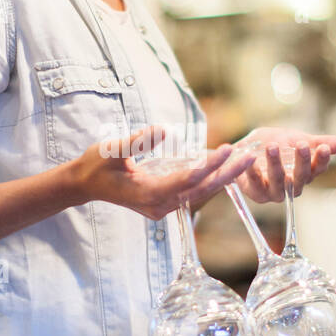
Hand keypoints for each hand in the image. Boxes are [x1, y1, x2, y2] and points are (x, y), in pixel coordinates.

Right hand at [70, 124, 256, 220]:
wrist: (84, 184)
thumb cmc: (96, 164)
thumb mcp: (112, 149)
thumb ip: (137, 140)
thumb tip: (163, 129)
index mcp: (148, 194)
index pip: (187, 180)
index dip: (208, 165)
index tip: (227, 148)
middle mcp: (159, 205)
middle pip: (201, 189)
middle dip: (226, 173)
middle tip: (250, 156)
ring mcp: (162, 206)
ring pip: (200, 192)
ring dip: (223, 176)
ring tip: (246, 158)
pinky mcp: (164, 201)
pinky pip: (193, 191)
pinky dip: (210, 178)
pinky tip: (227, 166)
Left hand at [232, 127, 335, 202]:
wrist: (247, 150)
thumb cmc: (275, 146)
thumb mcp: (297, 139)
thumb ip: (318, 142)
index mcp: (305, 174)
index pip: (318, 169)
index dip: (321, 160)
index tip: (323, 147)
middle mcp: (292, 186)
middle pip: (301, 177)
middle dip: (302, 162)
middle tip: (301, 145)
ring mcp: (274, 192)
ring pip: (278, 181)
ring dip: (276, 164)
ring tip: (273, 146)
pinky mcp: (256, 193)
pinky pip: (255, 183)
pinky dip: (252, 171)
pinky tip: (251, 158)